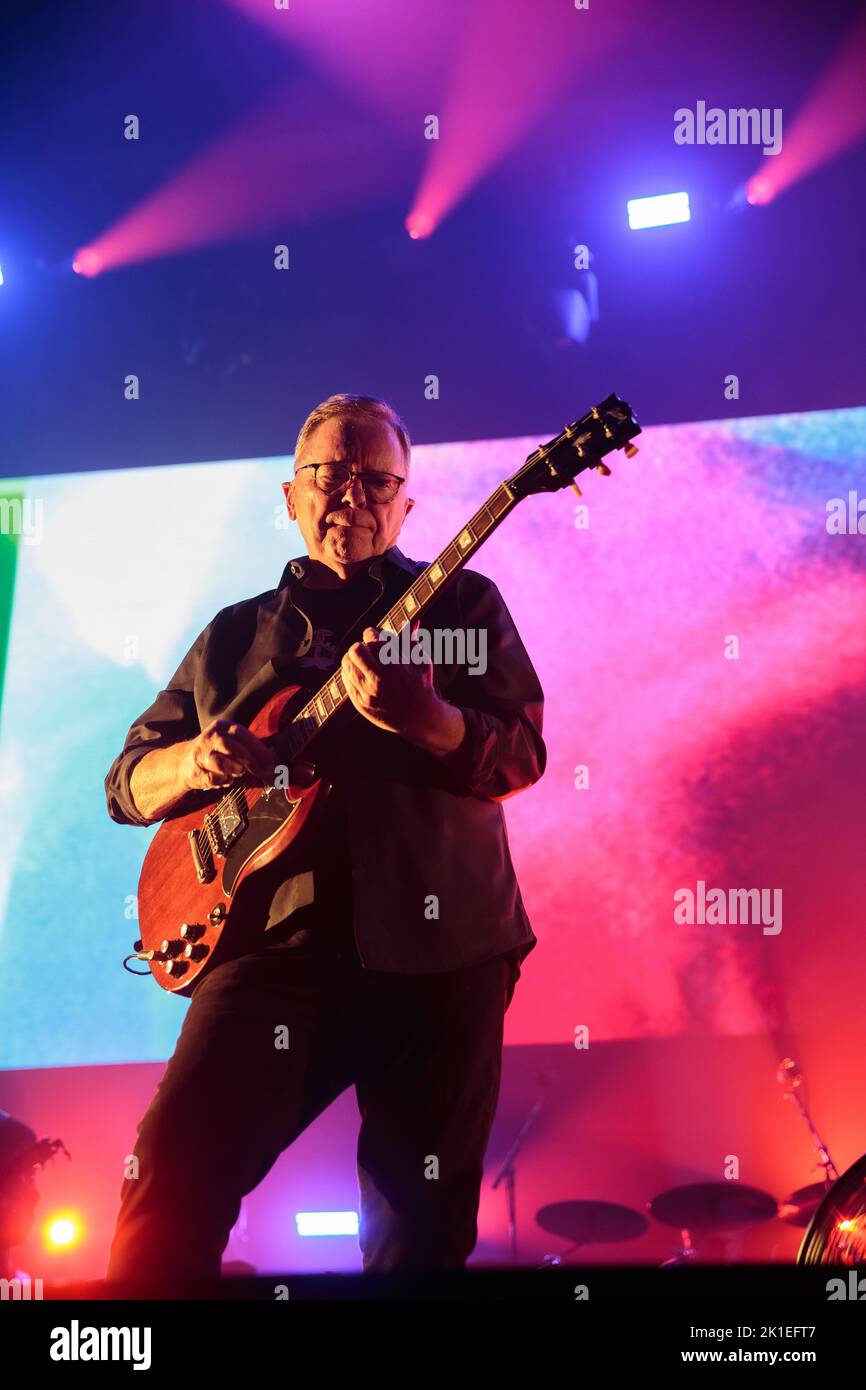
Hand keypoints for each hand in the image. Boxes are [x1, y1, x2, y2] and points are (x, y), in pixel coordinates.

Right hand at [180, 719, 274, 791]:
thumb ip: (252, 749)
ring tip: (237, 771)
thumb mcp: (232, 743)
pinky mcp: (195, 771)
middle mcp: (210, 737)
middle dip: (250, 760)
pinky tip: (225, 779)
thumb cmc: (218, 753)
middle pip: (232, 747)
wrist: (185, 762)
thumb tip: (274, 762)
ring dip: (234, 770)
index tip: (271, 761)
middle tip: (261, 771)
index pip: (241, 733)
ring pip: (221, 763)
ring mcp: (201, 754)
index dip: (257, 748)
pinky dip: (223, 781)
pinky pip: (214, 778)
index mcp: (222, 726)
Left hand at [341, 626, 465, 753]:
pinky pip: (346, 681)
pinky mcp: (360, 703)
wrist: (419, 719)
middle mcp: (378, 680)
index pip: (372, 639)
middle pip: (355, 650)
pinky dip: (351, 673)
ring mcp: (367, 693)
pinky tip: (361, 672)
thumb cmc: (422, 686)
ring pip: (347, 665)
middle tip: (366, 647)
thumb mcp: (421, 661)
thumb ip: (412, 641)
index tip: (373, 634)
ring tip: (363, 659)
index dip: (371, 633)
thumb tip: (413, 622)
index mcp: (394, 666)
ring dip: (353, 658)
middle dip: (360, 645)